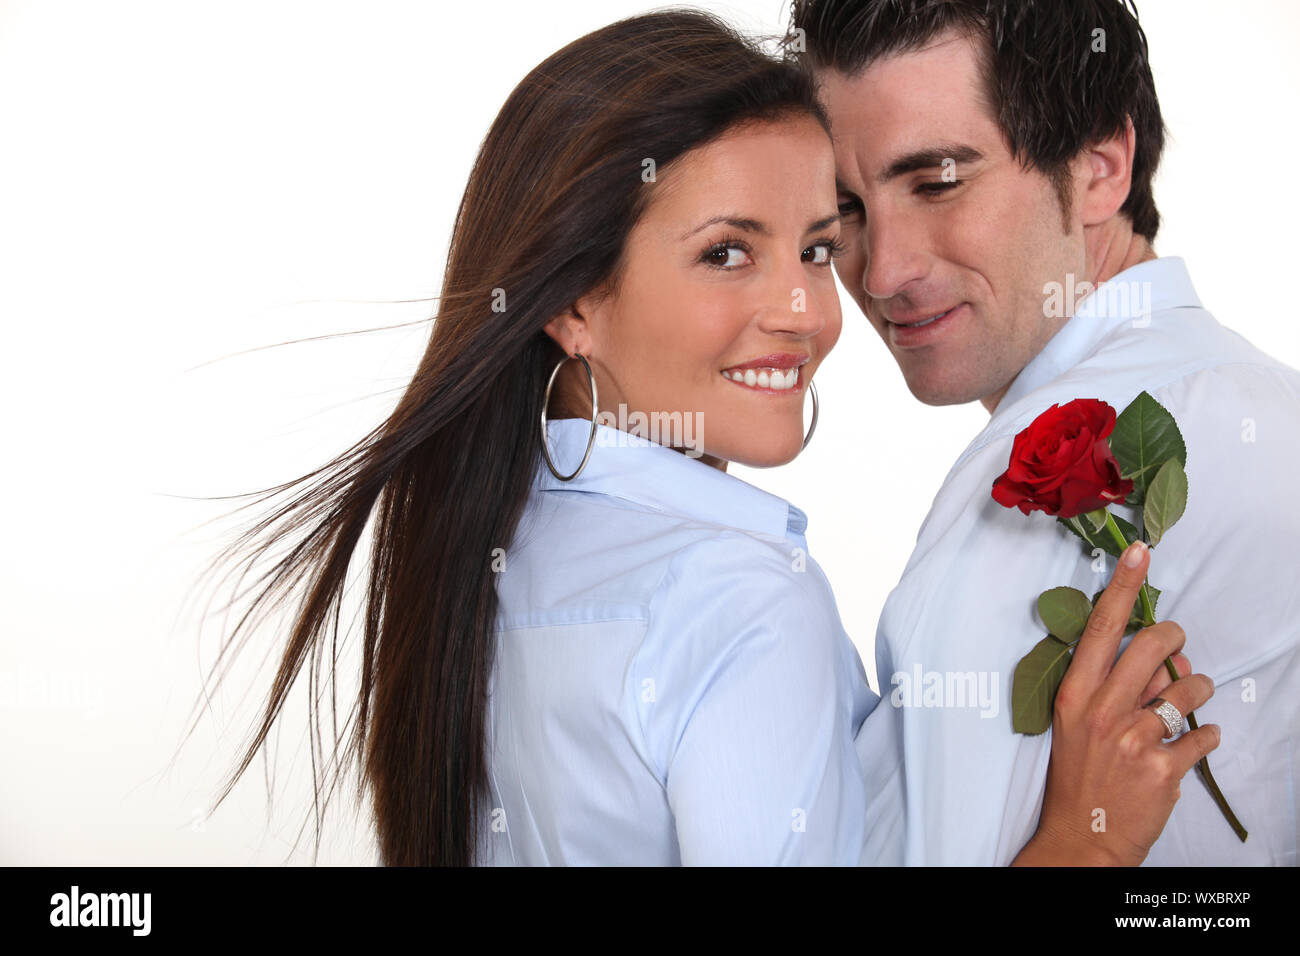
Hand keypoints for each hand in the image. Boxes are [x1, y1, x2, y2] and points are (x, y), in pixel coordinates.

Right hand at [1011, 539, 1220, 865]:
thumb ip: (1115, 686)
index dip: (1125, 587)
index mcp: (1075, 695)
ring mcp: (1133, 739)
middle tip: (1176, 653)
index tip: (1141, 552)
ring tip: (1183, 709)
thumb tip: (1166, 656)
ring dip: (1197, 692)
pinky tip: (1186, 750)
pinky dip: (1204, 739)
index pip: (1101, 628)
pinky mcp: (1163, 769)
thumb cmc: (1078, 776)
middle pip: (1156, 645)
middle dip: (1176, 642)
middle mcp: (1102, 711)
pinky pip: (1205, 734)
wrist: (1082, 838)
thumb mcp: (1077, 724)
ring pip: (1190, 687)